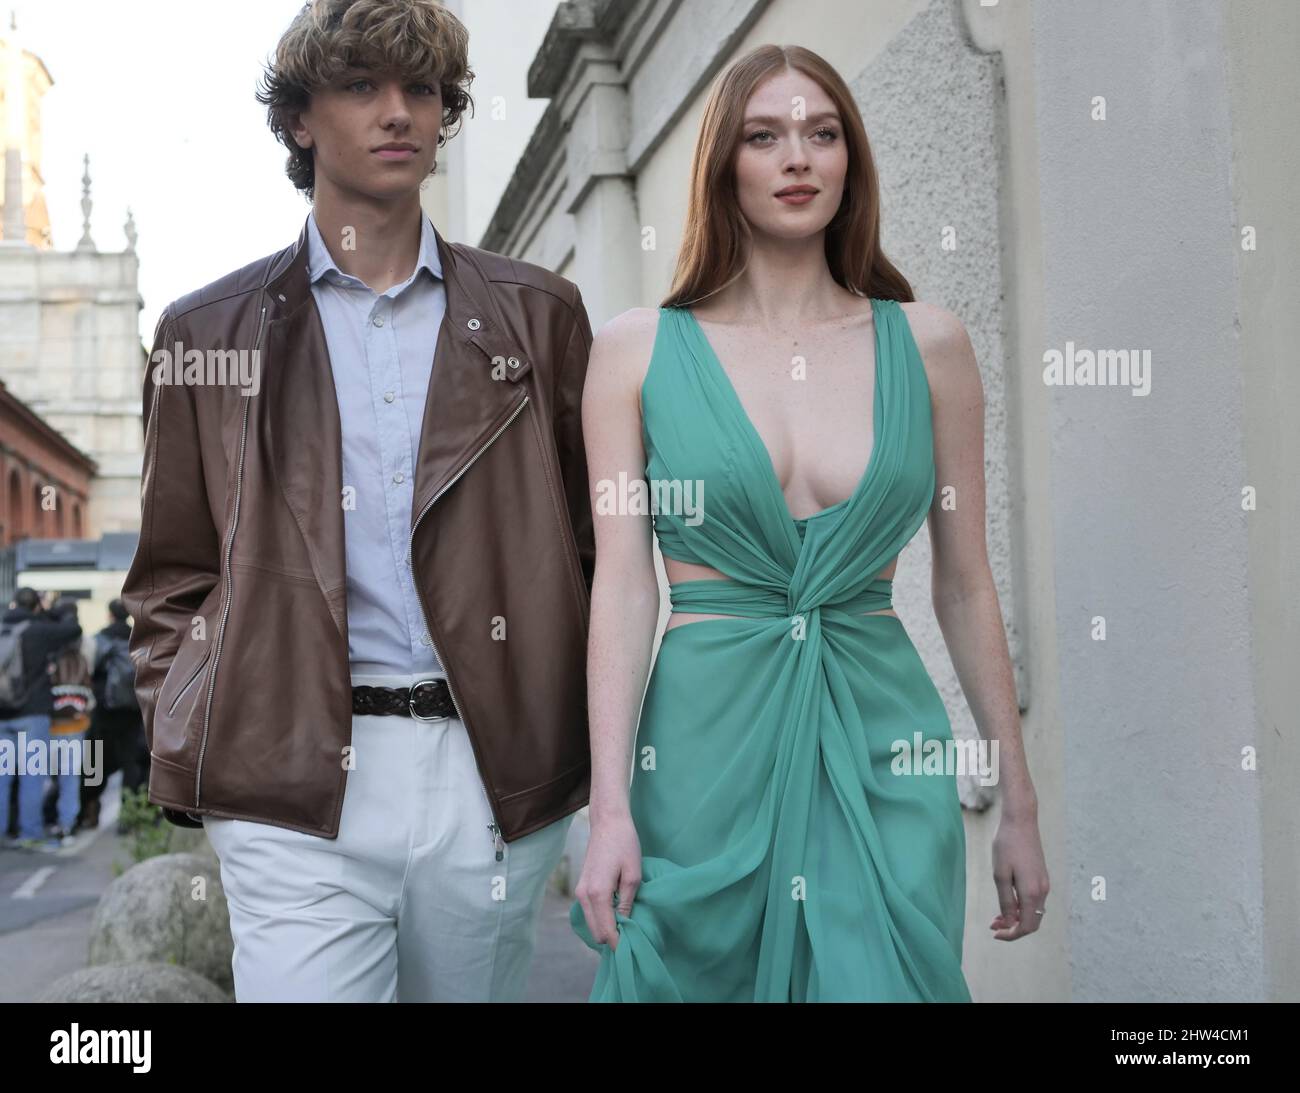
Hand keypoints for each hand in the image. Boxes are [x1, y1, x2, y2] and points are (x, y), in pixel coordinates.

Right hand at [574, 809, 641, 950]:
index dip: (619, 943)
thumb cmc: (624, 844)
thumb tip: (625, 925)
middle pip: (595, 932)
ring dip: (606, 928)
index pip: (605, 931)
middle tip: (632, 936)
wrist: (607, 822)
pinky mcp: (580, 888)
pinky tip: (616, 913)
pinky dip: (601, 918)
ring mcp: (579, 892)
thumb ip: (627, 903)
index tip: (633, 947)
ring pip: (591, 924)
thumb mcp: (633, 875)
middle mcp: (583, 896)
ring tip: (626, 924)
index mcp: (597, 894)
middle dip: (611, 938)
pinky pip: (589, 912)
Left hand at [989, 810, 1048, 939]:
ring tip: (996, 916)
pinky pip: (1033, 900)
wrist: (1021, 821)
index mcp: (1032, 892)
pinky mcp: (1041, 877)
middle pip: (1031, 922)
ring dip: (1016, 917)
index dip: (1011, 934)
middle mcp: (1042, 891)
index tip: (995, 933)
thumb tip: (1010, 922)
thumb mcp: (1000, 874)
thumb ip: (1005, 900)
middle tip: (993, 925)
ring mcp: (1044, 883)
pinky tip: (1006, 902)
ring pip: (1033, 911)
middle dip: (1013, 927)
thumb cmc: (1006, 845)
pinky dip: (1021, 906)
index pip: (1026, 926)